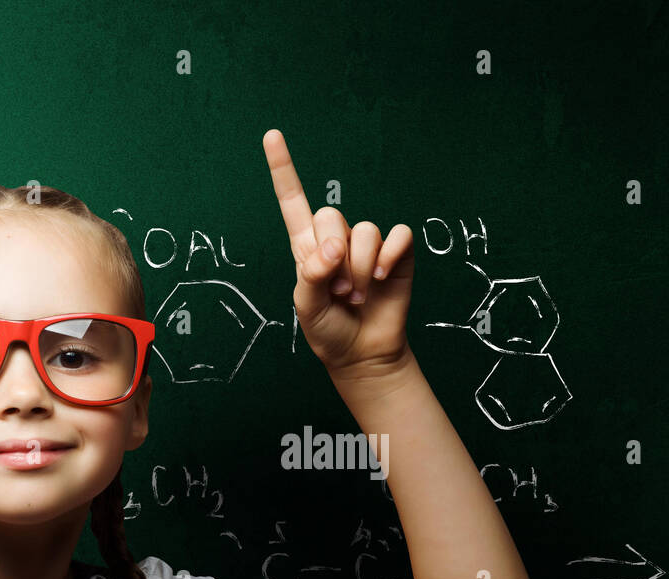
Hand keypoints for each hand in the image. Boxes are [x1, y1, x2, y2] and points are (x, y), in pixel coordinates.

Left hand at [264, 129, 414, 376]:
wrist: (363, 353)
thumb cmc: (329, 330)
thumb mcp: (306, 306)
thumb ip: (312, 273)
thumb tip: (335, 246)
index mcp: (307, 247)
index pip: (293, 201)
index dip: (283, 169)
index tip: (271, 136)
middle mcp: (337, 239)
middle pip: (331, 214)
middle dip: (334, 256)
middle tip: (339, 292)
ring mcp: (368, 245)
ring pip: (364, 230)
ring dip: (359, 267)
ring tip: (357, 295)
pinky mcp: (396, 254)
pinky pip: (397, 236)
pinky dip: (388, 257)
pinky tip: (381, 278)